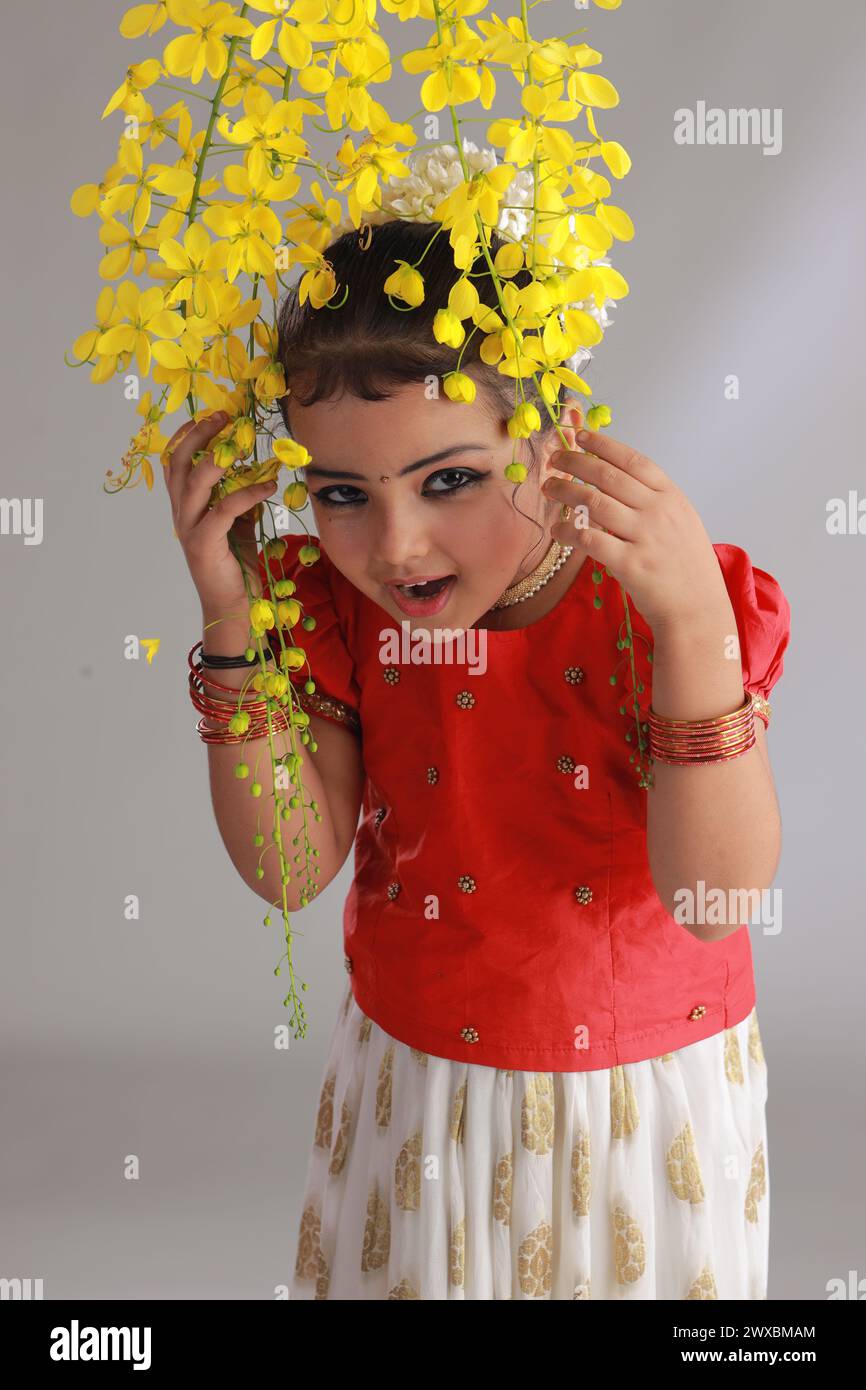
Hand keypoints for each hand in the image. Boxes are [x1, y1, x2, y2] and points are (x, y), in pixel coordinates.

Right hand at [161, 410, 277, 614]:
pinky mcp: (205, 544)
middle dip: (199, 434)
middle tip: (224, 416)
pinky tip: (269, 485)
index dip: (186, 435)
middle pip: (178, 463)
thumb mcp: (238, 525)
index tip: (210, 415)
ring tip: (243, 443)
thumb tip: (256, 474)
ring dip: (219, 458)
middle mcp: (181, 514)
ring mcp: (189, 528)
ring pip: (195, 482)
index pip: (173, 462)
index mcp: (184, 506)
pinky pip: (225, 509)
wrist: (232, 606)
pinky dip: (248, 493)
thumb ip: (239, 500)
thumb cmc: (234, 565)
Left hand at [541, 427, 730, 630]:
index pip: (633, 461)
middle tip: (554, 459)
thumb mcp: (681, 522)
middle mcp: (658, 512)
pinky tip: (557, 530)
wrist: (698, 608)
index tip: (580, 436)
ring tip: (548, 488)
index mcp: (671, 497)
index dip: (604, 446)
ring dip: (565, 492)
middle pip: (609, 477)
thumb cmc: (686, 566)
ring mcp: (645, 537)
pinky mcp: (630, 564)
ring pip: (595, 503)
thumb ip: (653, 501)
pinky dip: (568, 531)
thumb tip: (616, 480)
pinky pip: (590, 540)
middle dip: (576, 462)